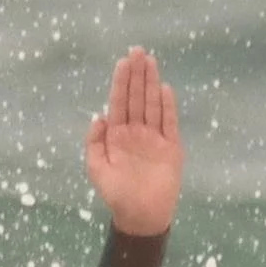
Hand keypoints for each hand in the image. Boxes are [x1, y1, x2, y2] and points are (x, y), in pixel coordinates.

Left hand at [84, 45, 181, 239]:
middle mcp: (136, 132)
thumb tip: (98, 116)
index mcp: (117, 135)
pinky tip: (164, 89)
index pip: (119, 102)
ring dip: (151, 83)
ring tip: (150, 61)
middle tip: (137, 50)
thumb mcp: (96, 169)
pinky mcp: (171, 148)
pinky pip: (169, 123)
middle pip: (137, 97)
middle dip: (137, 74)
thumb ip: (94, 143)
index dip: (121, 82)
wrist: (140, 216)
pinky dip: (167, 107)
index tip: (123, 61)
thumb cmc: (116, 194)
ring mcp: (155, 138)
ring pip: (153, 105)